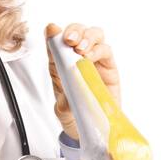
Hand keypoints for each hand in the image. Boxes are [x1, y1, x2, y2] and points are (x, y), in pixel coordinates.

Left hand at [46, 23, 120, 140]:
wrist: (91, 128)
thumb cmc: (75, 115)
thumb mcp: (63, 111)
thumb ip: (63, 103)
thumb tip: (65, 97)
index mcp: (60, 63)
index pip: (56, 42)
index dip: (53, 34)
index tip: (51, 31)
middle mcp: (77, 58)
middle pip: (77, 31)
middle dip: (73, 31)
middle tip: (69, 41)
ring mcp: (95, 60)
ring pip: (94, 34)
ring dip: (87, 37)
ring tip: (81, 49)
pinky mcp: (109, 67)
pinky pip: (106, 50)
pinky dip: (98, 50)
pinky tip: (91, 57)